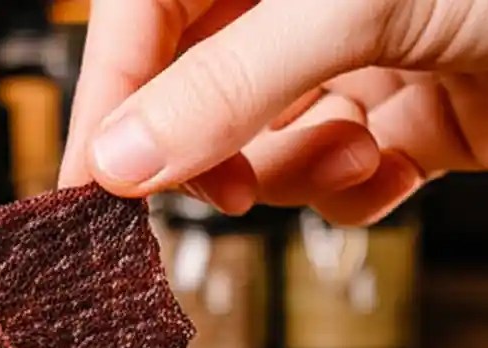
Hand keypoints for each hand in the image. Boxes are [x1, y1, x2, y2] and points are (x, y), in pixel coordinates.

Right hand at [60, 0, 487, 224]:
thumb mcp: (358, 4)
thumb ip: (230, 83)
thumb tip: (123, 157)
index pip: (139, 23)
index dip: (108, 102)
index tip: (90, 182)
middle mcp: (293, 8)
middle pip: (189, 96)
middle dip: (204, 151)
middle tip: (215, 185)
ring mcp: (344, 65)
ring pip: (256, 152)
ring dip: (291, 171)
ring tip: (348, 146)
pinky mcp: (397, 122)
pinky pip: (330, 182)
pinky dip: (351, 189)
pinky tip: (389, 158)